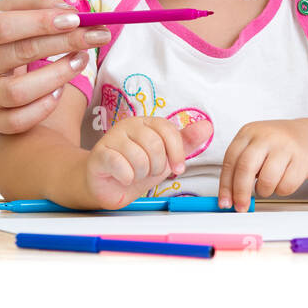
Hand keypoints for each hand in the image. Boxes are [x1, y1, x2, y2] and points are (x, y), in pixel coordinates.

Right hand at [0, 0, 109, 133]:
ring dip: (59, 74)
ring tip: (82, 60)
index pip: (2, 26)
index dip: (41, 22)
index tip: (76, 19)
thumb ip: (40, 3)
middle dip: (66, 42)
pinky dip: (44, 106)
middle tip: (98, 35)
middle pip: (19, 53)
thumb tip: (68, 11)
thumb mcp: (15, 8)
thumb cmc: (5, 32)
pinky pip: (18, 120)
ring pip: (19, 91)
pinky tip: (60, 89)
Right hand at [85, 115, 211, 209]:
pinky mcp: (100, 153)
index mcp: (148, 123)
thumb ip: (186, 142)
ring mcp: (112, 137)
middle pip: (155, 145)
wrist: (108, 184)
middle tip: (149, 171)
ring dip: (141, 174)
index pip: (169, 130)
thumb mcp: (166, 157)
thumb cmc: (137, 168)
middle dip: (157, 166)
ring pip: (139, 157)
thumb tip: (207, 126)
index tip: (178, 168)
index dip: (177, 152)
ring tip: (135, 174)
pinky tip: (124, 177)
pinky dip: (127, 177)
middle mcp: (129, 125)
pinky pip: (121, 165)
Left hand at [217, 120, 307, 211]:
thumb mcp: (254, 147)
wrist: (307, 137)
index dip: (225, 185)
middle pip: (246, 168)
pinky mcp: (302, 159)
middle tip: (241, 207)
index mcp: (249, 132)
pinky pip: (286, 186)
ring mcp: (286, 146)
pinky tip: (282, 180)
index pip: (230, 160)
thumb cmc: (275, 146)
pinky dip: (281, 190)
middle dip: (240, 193)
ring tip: (267, 185)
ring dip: (264, 191)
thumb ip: (239, 167)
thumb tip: (227, 198)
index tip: (224, 202)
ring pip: (267, 180)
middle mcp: (266, 136)